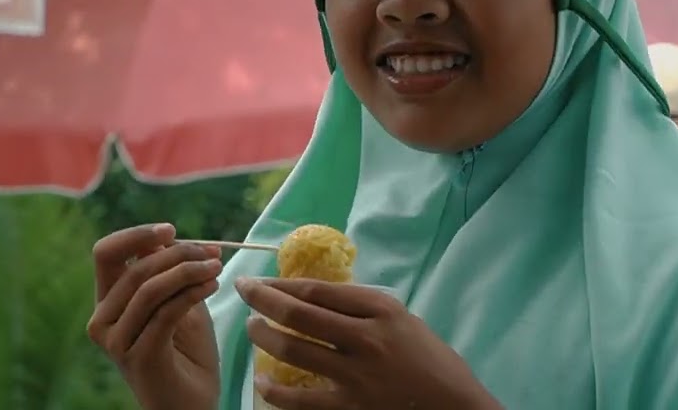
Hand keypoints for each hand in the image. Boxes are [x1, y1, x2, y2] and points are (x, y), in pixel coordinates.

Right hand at [87, 224, 222, 409]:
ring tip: (216, 268)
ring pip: (149, 288)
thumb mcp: (179, 303)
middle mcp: (102, 321)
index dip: (136, 235)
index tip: (171, 229)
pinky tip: (213, 285)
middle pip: (132, 267)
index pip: (105, 253)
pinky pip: (165, 312)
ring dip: (188, 270)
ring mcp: (117, 342)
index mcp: (107, 303)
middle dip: (176, 253)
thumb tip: (168, 235)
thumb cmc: (186, 356)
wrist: (192, 407)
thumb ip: (169, 272)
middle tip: (211, 253)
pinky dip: (192, 292)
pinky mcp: (138, 357)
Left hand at [237, 278, 501, 409]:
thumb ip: (364, 310)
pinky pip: (300, 400)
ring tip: (252, 329)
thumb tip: (316, 298)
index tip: (261, 280)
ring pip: (293, 351)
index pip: (318, 290)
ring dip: (264, 337)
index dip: (281, 283)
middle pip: (299, 314)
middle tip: (243, 293)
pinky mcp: (350, 409)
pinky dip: (274, 391)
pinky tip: (261, 382)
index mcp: (381, 311)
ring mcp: (356, 376)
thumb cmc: (433, 364)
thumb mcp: (404, 322)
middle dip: (262, 300)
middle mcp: (366, 338)